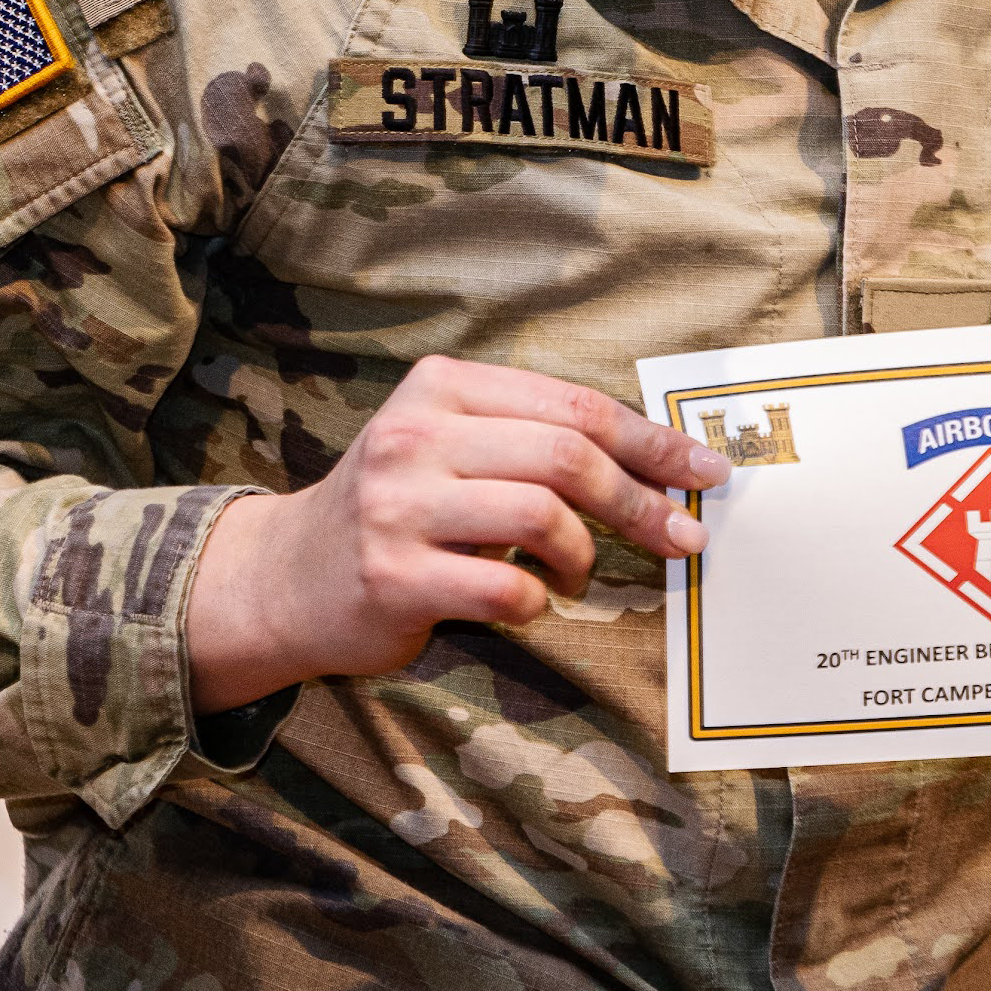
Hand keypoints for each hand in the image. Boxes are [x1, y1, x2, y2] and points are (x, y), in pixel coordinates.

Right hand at [184, 355, 728, 711]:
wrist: (284, 579)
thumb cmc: (395, 510)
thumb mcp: (449, 446)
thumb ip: (531, 439)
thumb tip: (657, 461)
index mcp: (441, 388)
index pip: (573, 405)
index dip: (652, 440)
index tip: (706, 470)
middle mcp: (416, 436)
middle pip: (567, 456)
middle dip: (642, 500)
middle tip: (683, 536)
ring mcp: (399, 505)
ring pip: (542, 516)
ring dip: (583, 556)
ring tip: (575, 574)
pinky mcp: (392, 574)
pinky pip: (504, 588)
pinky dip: (536, 602)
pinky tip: (527, 603)